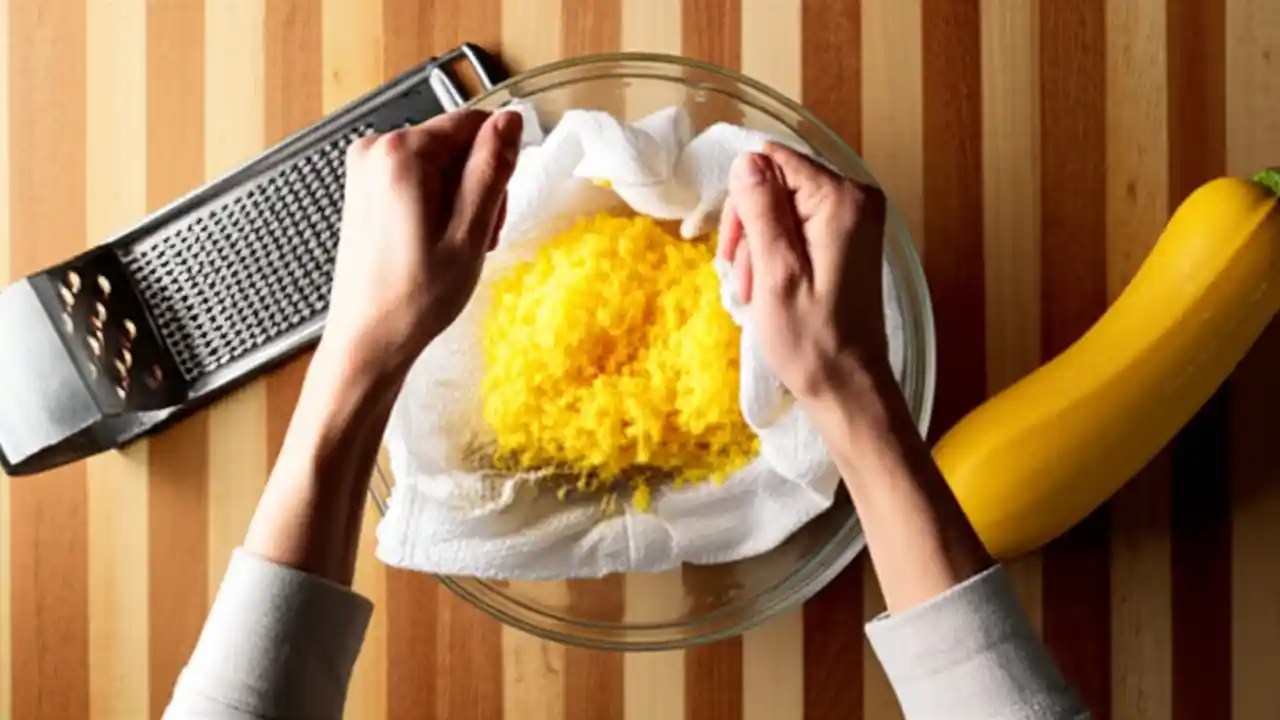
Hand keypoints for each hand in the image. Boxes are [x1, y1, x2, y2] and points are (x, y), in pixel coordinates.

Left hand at [319, 109, 522, 378]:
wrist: (367, 339)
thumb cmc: (416, 297)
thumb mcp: (470, 232)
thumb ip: (491, 169)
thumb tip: (510, 119)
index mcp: (400, 153)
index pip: (472, 124)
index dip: (496, 164)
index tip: (494, 210)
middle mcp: (374, 149)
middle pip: (454, 143)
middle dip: (477, 184)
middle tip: (477, 237)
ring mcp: (364, 169)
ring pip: (439, 164)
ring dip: (460, 199)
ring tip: (456, 246)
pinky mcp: (363, 189)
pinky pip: (416, 179)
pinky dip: (436, 206)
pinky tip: (436, 242)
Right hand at [718, 143, 890, 407]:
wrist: (848, 384)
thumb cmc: (810, 339)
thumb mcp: (776, 273)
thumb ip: (761, 211)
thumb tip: (747, 159)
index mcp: (841, 200)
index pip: (774, 162)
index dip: (744, 199)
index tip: (734, 248)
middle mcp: (857, 198)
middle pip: (779, 183)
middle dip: (750, 226)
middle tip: (741, 279)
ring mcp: (857, 218)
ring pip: (784, 207)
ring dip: (759, 245)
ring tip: (752, 291)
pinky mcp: (850, 238)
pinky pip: (799, 226)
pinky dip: (776, 253)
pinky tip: (768, 286)